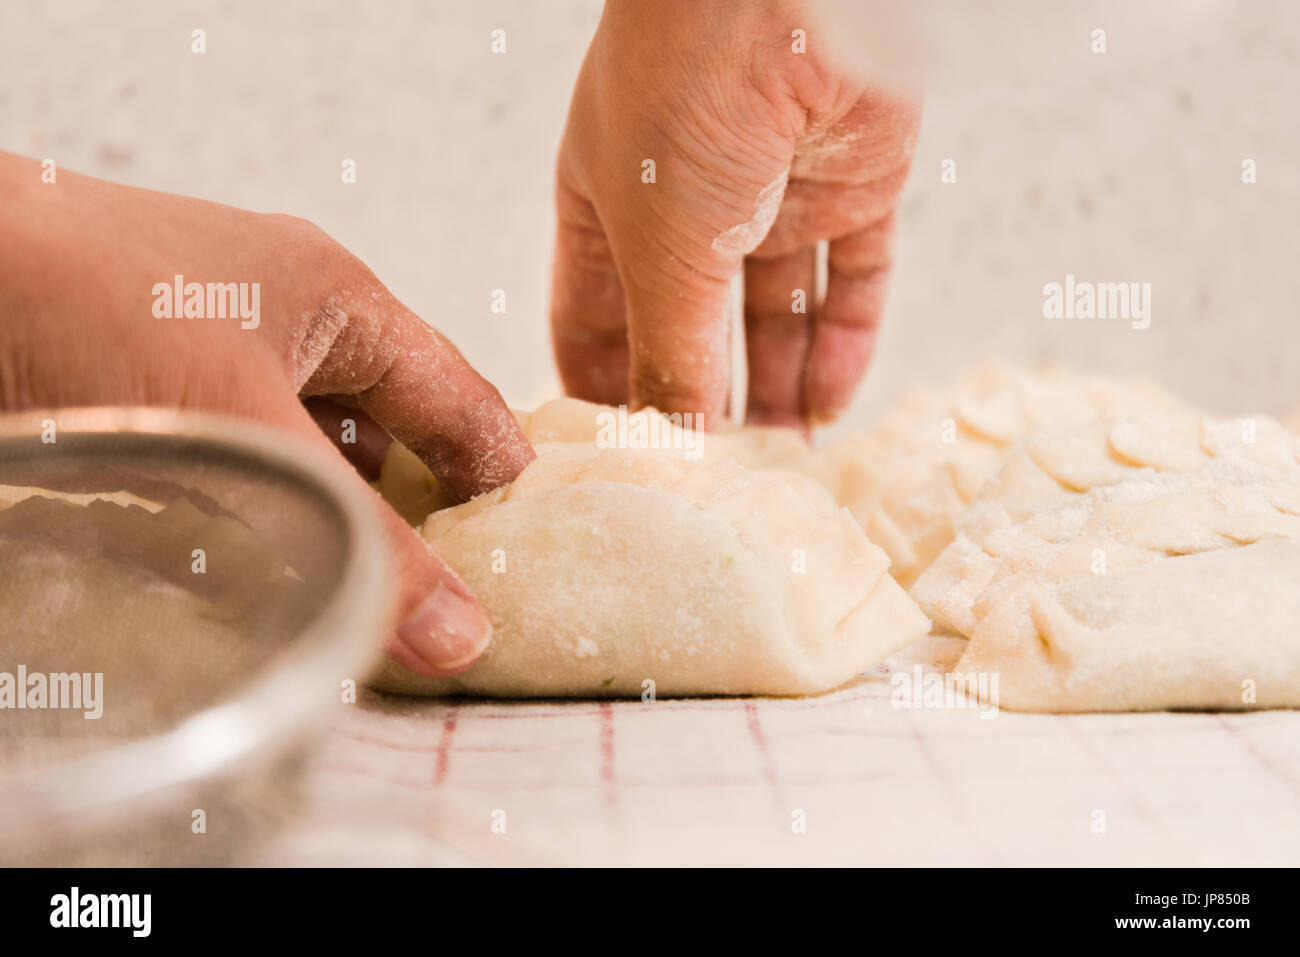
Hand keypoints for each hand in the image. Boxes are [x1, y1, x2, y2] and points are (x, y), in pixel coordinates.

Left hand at [0, 152, 533, 675]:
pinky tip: (260, 569)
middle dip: (415, 513)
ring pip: (312, 457)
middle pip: (389, 432)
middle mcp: (288, 320)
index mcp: (341, 298)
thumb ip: (359, 540)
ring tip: (357, 598)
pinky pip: (243, 467)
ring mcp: (219, 355)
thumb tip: (459, 632)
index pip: (458, 395)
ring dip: (331, 523)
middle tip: (445, 599)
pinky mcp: (158, 394)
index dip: (501, 473)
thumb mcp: (250, 431)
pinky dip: (261, 519)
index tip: (529, 556)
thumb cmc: (88, 306)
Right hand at [551, 0, 919, 428]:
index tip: (620, 466)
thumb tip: (673, 446)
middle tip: (716, 483)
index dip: (605, 391)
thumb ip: (670, 354)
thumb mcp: (663, 250)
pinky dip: (845, 343)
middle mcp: (688, 207)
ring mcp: (774, 196)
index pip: (596, 320)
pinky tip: (829, 406)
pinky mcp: (854, 186)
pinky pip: (852, 281)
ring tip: (783, 465)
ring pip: (777, 315)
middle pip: (695, 328)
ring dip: (781, 387)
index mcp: (610, 207)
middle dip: (706, 402)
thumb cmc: (688, 97)